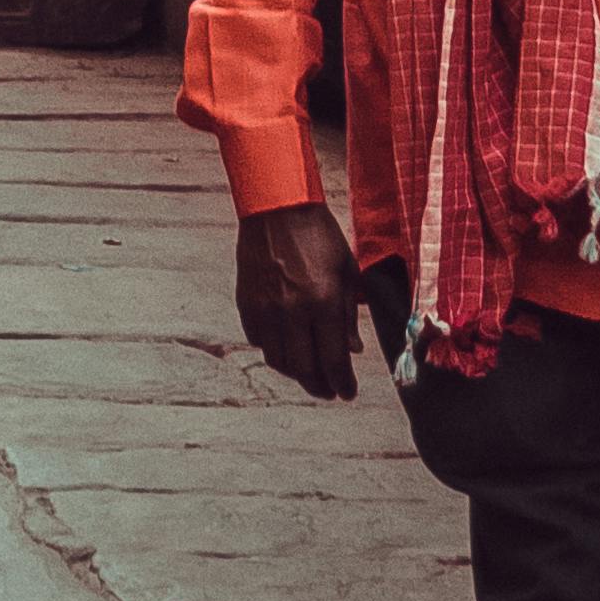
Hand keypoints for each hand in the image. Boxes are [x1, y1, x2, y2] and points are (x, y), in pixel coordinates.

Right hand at [234, 196, 361, 399]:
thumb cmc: (318, 234)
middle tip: (330, 391)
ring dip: (296, 373)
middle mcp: (292, 310)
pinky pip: (259, 341)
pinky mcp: (247, 304)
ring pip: (278, 361)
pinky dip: (274, 351)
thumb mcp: (347, 271)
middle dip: (320, 386)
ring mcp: (265, 309)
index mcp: (323, 301)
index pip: (333, 359)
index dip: (342, 383)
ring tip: (309, 373)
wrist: (277, 207)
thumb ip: (349, 314)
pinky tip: (286, 348)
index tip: (348, 393)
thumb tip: (352, 350)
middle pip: (304, 368)